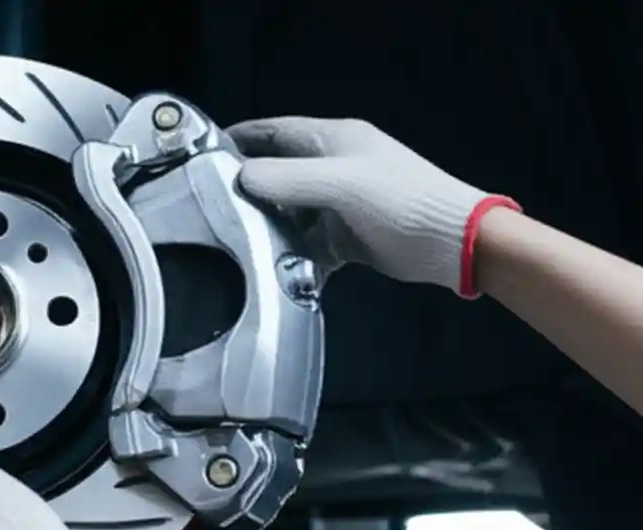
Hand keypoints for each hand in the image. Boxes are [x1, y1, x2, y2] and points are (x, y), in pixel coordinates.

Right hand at [227, 116, 518, 296]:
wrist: (454, 243)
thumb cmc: (400, 203)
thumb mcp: (338, 184)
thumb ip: (286, 180)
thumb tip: (240, 180)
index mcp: (332, 140)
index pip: (274, 131)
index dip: (238, 139)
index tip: (201, 157)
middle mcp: (333, 166)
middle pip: (277, 174)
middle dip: (247, 191)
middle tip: (212, 212)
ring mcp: (340, 202)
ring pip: (289, 212)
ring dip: (268, 228)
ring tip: (238, 246)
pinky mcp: (347, 235)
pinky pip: (308, 243)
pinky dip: (293, 256)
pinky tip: (277, 272)